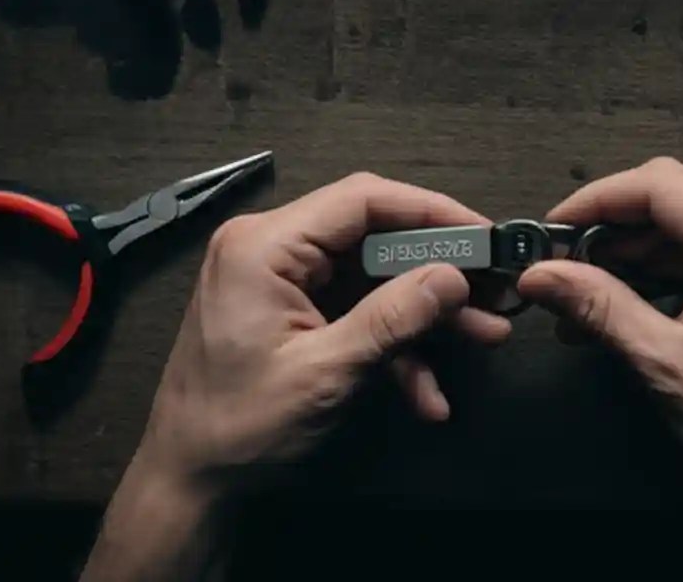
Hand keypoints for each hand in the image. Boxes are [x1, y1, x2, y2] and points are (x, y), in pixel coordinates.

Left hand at [83, 173, 509, 580]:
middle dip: (437, 270)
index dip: (431, 211)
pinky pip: (357, 313)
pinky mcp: (295, 313)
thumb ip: (391, 319)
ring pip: (375, 279)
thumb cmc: (239, 426)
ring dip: (424, 314)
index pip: (363, 200)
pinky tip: (427, 395)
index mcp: (266, 245)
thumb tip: (453, 276)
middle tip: (493, 288)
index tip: (484, 234)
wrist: (189, 481)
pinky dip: (393, 347)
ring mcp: (284, 282)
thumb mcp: (325, 372)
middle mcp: (272, 249)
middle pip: (375, 238)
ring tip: (485, 336)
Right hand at [517, 158, 682, 581]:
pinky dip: (673, 265)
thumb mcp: (666, 363)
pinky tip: (633, 301)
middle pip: (674, 195)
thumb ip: (598, 306)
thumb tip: (540, 276)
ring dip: (639, 252)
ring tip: (588, 297)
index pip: (657, 185)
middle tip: (563, 268)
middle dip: (612, 230)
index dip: (594, 202)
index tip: (552, 231)